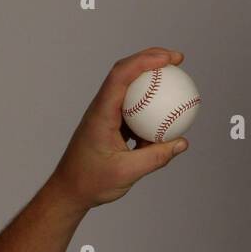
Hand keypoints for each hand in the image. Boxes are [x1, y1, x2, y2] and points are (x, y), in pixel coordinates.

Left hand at [52, 47, 189, 210]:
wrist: (69, 192)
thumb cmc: (90, 183)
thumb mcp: (126, 173)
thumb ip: (155, 158)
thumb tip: (181, 142)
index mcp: (101, 114)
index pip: (121, 76)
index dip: (145, 60)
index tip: (169, 59)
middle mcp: (101, 109)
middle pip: (125, 72)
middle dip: (151, 59)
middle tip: (178, 60)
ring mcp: (105, 116)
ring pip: (129, 89)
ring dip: (151, 83)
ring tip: (176, 83)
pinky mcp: (110, 125)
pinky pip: (132, 109)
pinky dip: (148, 108)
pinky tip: (164, 118)